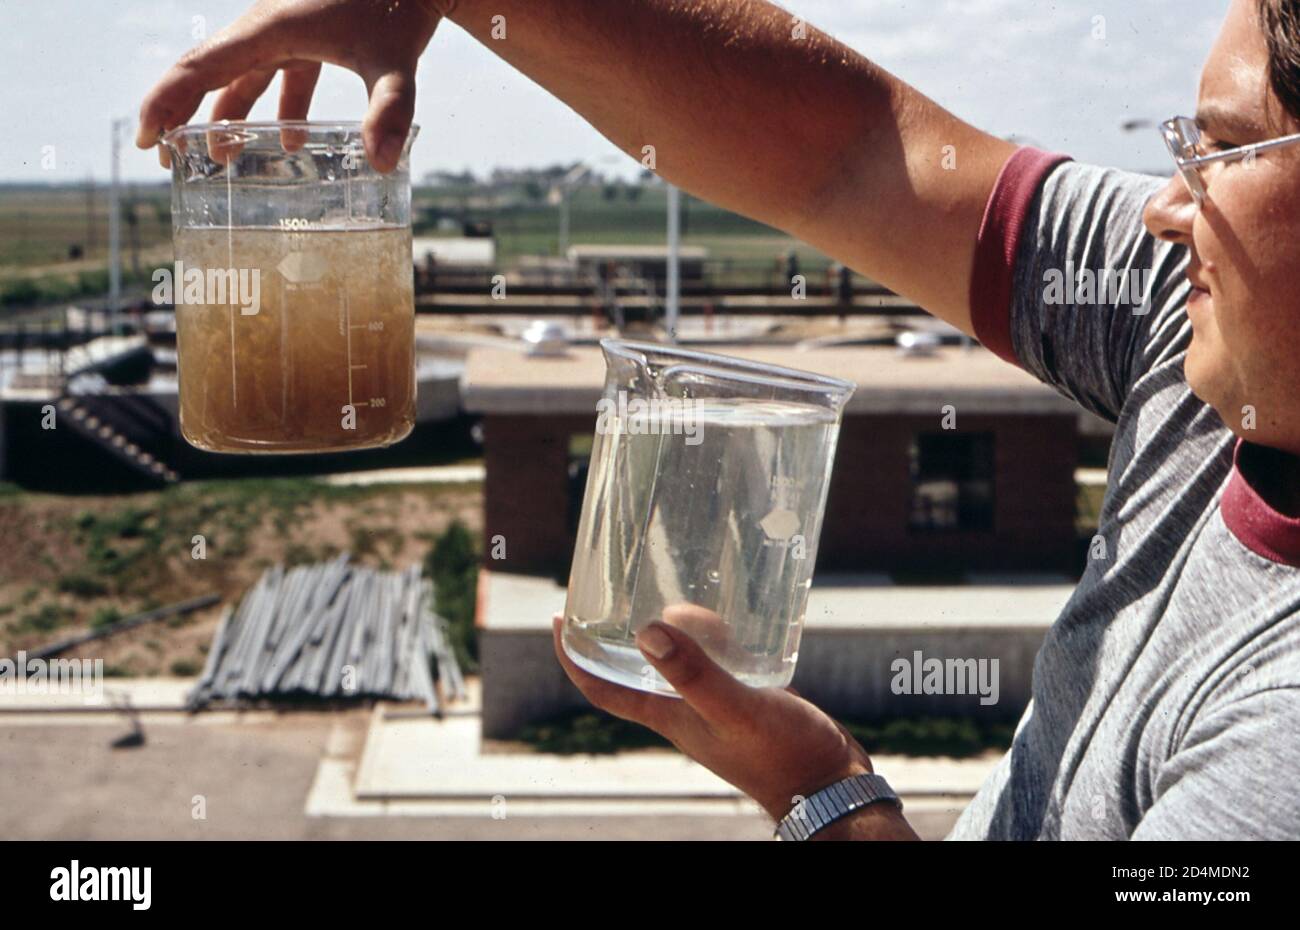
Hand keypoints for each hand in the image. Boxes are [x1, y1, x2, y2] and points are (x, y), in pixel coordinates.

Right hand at [136, 0, 447, 171]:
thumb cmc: (399, 5)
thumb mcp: (395, 61)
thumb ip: (389, 110)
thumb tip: (384, 163)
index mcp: (268, 29)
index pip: (201, 69)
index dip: (167, 103)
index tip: (147, 138)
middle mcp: (267, 27)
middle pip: (211, 72)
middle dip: (185, 114)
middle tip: (168, 158)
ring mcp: (286, 31)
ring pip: (243, 76)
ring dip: (231, 116)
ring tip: (225, 159)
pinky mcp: (309, 35)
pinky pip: (278, 74)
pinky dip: (277, 107)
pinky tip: (294, 144)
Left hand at [552, 604, 879, 823]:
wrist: (832, 786)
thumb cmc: (785, 757)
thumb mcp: (737, 710)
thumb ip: (696, 674)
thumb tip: (646, 631)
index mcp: (669, 717)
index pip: (603, 688)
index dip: (574, 657)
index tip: (560, 617)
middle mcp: (685, 710)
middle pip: (635, 668)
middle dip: (621, 631)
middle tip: (618, 586)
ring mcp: (715, 705)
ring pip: (678, 660)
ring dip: (671, 627)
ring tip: (671, 585)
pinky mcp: (746, 698)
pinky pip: (716, 661)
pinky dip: (713, 636)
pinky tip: (727, 613)